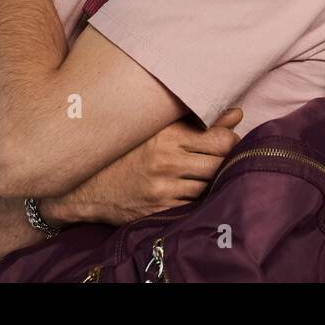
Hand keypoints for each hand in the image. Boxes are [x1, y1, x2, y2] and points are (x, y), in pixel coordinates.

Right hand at [42, 108, 243, 226]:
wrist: (86, 187)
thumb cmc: (126, 151)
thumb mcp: (158, 128)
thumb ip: (201, 121)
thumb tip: (237, 114)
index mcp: (167, 135)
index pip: (220, 140)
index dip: (230, 141)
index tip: (227, 140)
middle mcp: (166, 162)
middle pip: (219, 164)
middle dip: (225, 161)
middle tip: (220, 157)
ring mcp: (163, 189)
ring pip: (208, 186)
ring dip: (212, 180)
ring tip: (203, 171)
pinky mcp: (159, 210)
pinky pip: (193, 204)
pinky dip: (197, 197)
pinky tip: (190, 188)